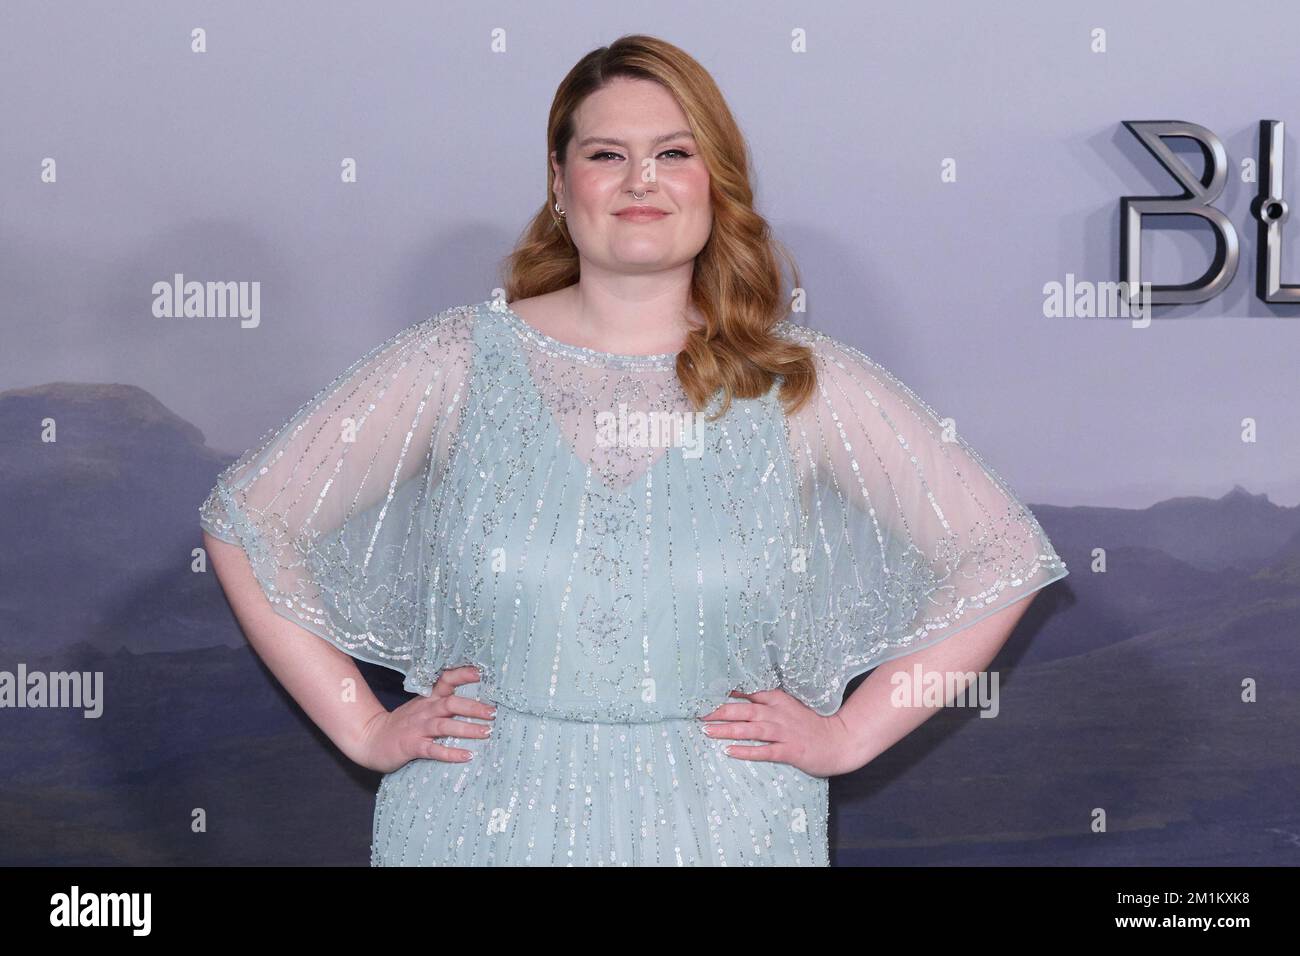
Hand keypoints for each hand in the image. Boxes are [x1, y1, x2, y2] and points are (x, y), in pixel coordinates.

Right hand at [354, 665, 495, 773]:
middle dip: (473, 707)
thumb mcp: (421, 707)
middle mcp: (424, 711)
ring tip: (486, 732)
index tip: (480, 672)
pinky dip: (451, 753)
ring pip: (444, 726)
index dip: (462, 675)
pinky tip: (467, 756)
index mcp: (428, 699)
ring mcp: (418, 729)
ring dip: (467, 729)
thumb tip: (475, 700)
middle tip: (493, 712)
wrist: (371, 739)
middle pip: (450, 704)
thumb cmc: (403, 724)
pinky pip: (433, 750)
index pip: (445, 681)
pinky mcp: (412, 747)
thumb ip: (442, 701)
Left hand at [696, 688, 860, 778]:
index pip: (746, 693)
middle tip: (697, 713)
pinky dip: (746, 751)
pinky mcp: (790, 751)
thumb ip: (765, 700)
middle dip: (719, 711)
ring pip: (750, 729)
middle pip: (743, 711)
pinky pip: (765, 751)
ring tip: (706, 730)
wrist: (839, 740)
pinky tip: (729, 751)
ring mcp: (784, 733)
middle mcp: (778, 714)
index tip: (703, 693)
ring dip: (727, 729)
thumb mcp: (787, 706)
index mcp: (777, 700)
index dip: (724, 694)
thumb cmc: (810, 724)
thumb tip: (736, 695)